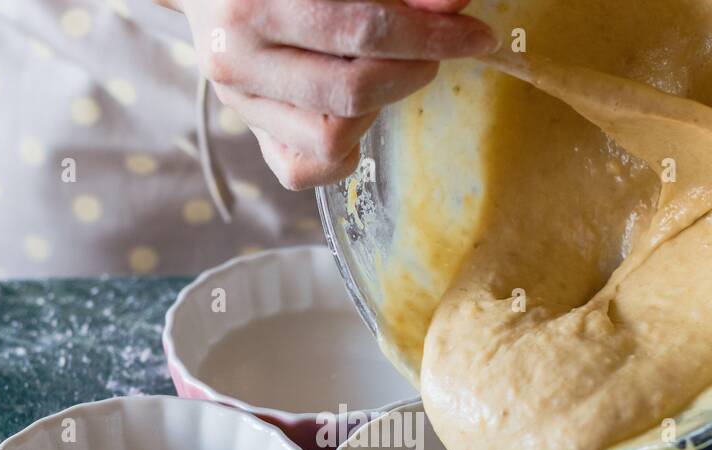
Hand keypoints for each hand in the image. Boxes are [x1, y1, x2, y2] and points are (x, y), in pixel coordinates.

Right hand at [173, 0, 497, 188]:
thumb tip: (454, 6)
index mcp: (253, 0)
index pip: (365, 28)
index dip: (433, 35)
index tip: (477, 36)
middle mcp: (234, 58)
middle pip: (353, 89)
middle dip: (414, 71)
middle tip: (435, 51)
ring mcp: (238, 103)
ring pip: (332, 136)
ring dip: (378, 106)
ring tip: (383, 69)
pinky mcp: (249, 134)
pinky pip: (307, 170)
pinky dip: (345, 151)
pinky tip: (357, 110)